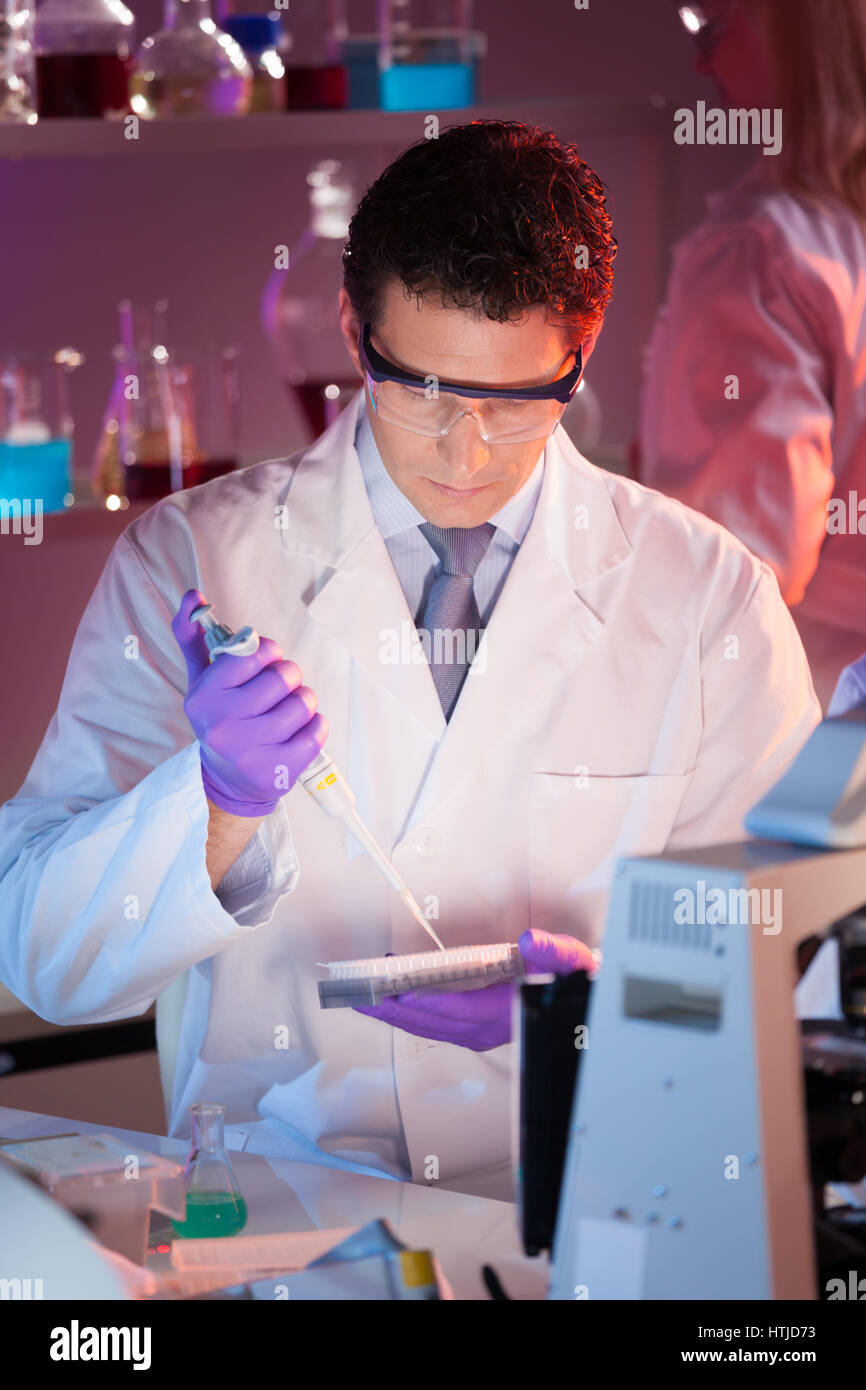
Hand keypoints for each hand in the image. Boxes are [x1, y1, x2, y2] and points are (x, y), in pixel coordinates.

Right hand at [172, 588, 327, 816]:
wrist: (227, 781)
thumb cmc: (220, 718)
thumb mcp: (201, 680)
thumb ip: (194, 638)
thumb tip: (193, 597)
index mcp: (204, 696)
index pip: (252, 653)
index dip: (269, 652)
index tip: (267, 660)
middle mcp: (223, 724)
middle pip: (283, 676)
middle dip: (290, 676)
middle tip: (282, 686)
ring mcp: (250, 751)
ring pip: (303, 703)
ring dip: (304, 700)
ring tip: (291, 709)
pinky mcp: (278, 771)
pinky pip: (316, 731)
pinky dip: (315, 725)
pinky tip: (300, 730)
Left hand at [353, 928, 596, 1051]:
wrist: (582, 1010)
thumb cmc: (573, 984)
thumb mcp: (572, 962)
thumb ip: (553, 952)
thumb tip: (530, 942)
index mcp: (507, 1012)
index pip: (460, 1009)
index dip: (428, 1001)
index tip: (400, 990)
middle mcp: (488, 1029)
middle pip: (432, 1022)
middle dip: (394, 1009)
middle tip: (360, 995)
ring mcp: (480, 1033)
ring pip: (429, 1027)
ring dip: (396, 1013)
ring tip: (366, 997)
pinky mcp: (476, 1029)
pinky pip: (435, 1025)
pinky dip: (411, 1012)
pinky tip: (396, 998)